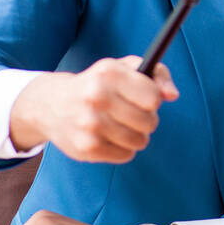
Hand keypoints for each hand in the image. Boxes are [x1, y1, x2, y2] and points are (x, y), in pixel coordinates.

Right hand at [9, 55, 178, 161]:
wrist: (50, 104)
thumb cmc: (97, 84)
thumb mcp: (122, 68)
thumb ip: (156, 75)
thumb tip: (173, 95)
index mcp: (109, 73)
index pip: (153, 97)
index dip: (152, 99)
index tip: (143, 98)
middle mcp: (97, 97)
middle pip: (149, 122)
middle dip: (146, 119)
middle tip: (132, 114)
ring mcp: (90, 125)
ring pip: (140, 141)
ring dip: (136, 136)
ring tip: (120, 126)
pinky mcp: (86, 148)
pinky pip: (126, 155)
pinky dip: (122, 149)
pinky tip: (108, 137)